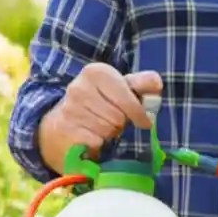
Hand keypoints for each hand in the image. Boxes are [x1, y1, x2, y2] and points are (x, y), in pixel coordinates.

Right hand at [38, 63, 163, 170]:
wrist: (61, 122)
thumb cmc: (97, 103)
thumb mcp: (119, 88)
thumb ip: (141, 84)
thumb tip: (156, 83)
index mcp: (96, 72)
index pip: (128, 98)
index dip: (138, 113)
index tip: (144, 121)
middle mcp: (79, 87)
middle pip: (118, 117)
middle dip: (121, 123)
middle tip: (113, 121)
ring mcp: (70, 109)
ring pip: (107, 130)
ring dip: (109, 134)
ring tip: (100, 127)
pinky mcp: (65, 129)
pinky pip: (95, 142)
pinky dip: (97, 144)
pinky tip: (90, 136)